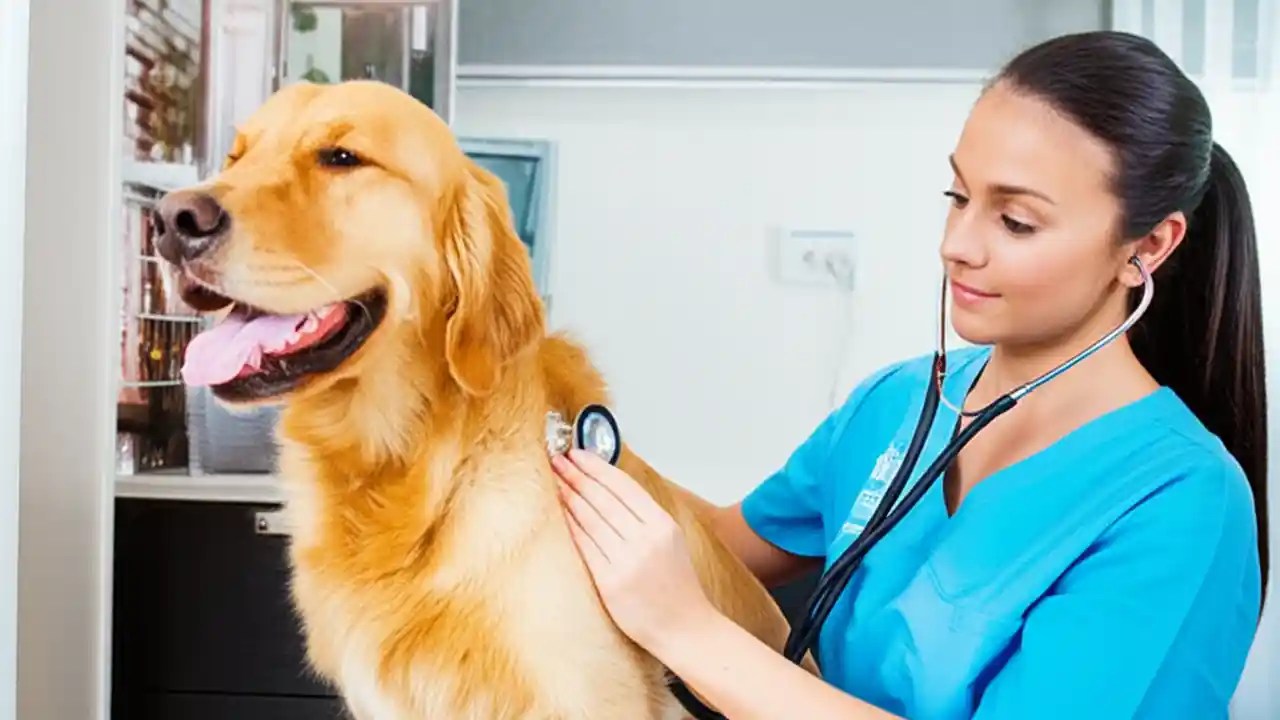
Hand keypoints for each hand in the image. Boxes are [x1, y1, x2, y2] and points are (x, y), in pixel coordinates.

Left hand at [552, 449, 716, 655]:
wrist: (685, 627)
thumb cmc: (677, 586)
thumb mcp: (671, 540)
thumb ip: (644, 516)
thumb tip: (610, 489)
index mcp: (663, 525)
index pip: (623, 486)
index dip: (597, 467)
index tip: (578, 454)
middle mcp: (646, 540)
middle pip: (603, 499)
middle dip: (576, 476)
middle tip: (557, 460)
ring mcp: (627, 561)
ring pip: (590, 519)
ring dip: (568, 497)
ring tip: (554, 481)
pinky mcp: (610, 582)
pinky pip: (585, 546)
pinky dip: (570, 526)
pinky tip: (559, 512)